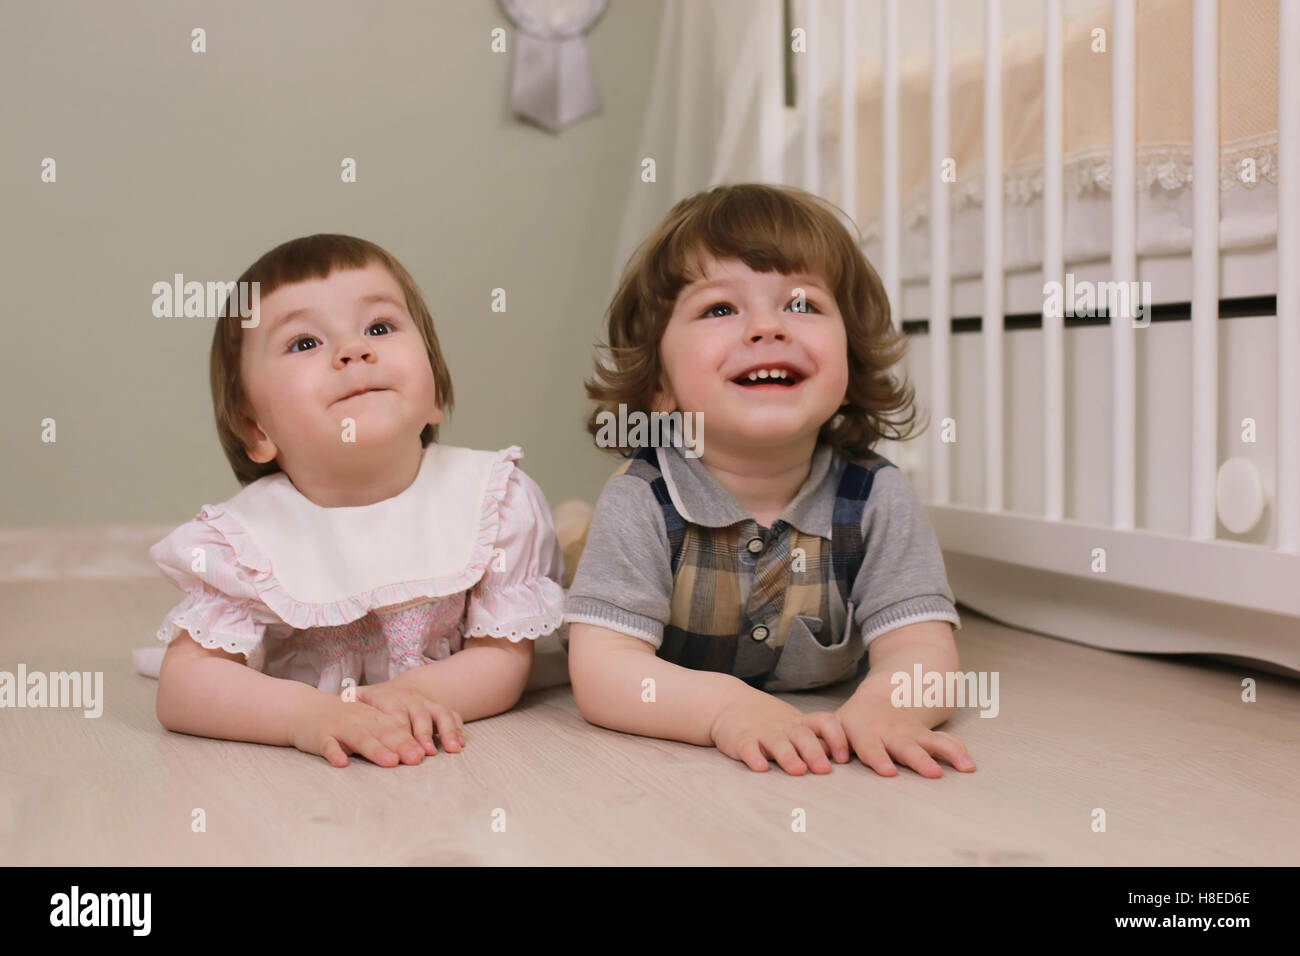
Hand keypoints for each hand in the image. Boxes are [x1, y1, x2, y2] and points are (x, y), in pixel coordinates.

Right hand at [292, 694, 431, 768]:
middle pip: (383, 732)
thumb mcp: (366, 721)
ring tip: (391, 762)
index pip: (395, 727)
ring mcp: (339, 727)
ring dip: (375, 750)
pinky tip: (342, 763)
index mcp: (372, 716)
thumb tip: (417, 752)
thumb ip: (387, 733)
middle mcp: (359, 720)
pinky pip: (327, 745)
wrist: (304, 709)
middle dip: (401, 745)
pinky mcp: (319, 737)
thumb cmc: (342, 719)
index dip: (411, 739)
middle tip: (417, 758)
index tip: (426, 753)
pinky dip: (334, 753)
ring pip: (359, 738)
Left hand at [355, 671, 464, 757]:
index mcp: (391, 700)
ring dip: (446, 732)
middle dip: (423, 736)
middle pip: (419, 717)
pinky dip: (458, 729)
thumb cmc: (377, 701)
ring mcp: (429, 705)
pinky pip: (454, 716)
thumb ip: (351, 699)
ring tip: (451, 749)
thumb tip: (342, 697)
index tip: (398, 747)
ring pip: (440, 715)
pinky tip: (460, 744)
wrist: (404, 689)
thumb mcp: (361, 696)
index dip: (398, 731)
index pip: (395, 716)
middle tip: (423, 755)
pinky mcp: (442, 710)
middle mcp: (412, 701)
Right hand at [709, 690, 850, 774]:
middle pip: (803, 736)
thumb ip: (816, 740)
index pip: (825, 723)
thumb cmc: (769, 720)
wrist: (728, 703)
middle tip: (824, 769)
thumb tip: (845, 758)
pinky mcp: (741, 740)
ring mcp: (762, 733)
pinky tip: (759, 767)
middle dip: (814, 752)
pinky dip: (753, 757)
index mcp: (800, 723)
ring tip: (797, 770)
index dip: (836, 738)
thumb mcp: (794, 724)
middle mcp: (784, 727)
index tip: (844, 757)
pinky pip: (748, 747)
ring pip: (777, 743)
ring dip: (788, 756)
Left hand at [834, 692, 975, 777]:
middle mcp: (887, 732)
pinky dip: (957, 752)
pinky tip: (969, 765)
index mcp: (862, 730)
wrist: (887, 693)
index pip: (868, 745)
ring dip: (940, 755)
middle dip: (914, 759)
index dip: (878, 756)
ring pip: (926, 744)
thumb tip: (809, 756)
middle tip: (927, 772)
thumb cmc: (853, 720)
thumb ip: (824, 740)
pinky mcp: (927, 736)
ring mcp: (909, 734)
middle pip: (901, 746)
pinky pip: (944, 742)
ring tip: (956, 768)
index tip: (888, 770)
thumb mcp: (834, 723)